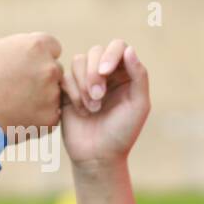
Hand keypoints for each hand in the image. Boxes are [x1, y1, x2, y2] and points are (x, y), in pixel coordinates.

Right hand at [0, 33, 62, 139]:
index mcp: (37, 46)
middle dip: (42, 77)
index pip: (53, 48)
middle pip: (56, 70)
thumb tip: (37, 47)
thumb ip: (21, 45)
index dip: (38, 57)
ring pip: (54, 93)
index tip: (24, 67)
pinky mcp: (51, 117)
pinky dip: (39, 116)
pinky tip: (19, 116)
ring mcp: (52, 94)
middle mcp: (49, 68)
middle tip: (18, 88)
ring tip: (15, 103)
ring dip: (42, 97)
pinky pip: (50, 114)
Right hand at [60, 39, 149, 168]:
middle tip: (98, 97)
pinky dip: (72, 93)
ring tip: (91, 108)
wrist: (98, 156)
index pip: (118, 47)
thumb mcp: (139, 105)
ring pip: (77, 61)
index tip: (106, 72)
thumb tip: (130, 50)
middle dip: (94, 74)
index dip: (110, 54)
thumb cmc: (122, 133)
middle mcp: (105, 73)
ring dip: (83, 85)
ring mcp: (85, 80)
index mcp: (125, 73)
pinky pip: (64, 77)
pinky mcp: (67, 90)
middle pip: (95, 51)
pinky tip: (80, 111)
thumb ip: (139, 76)